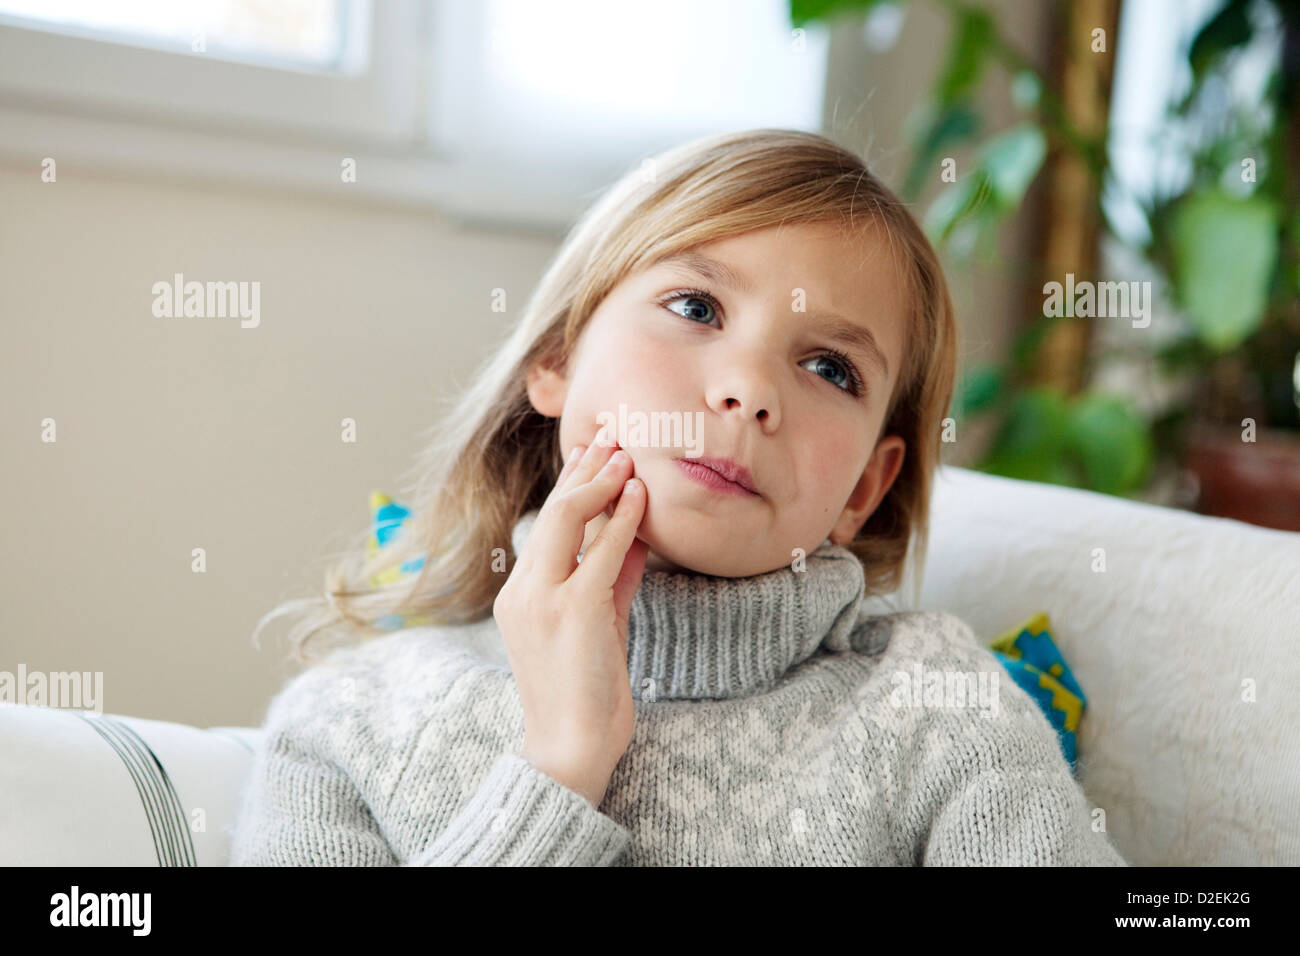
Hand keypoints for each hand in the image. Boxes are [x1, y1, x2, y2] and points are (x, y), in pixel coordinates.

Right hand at [493, 439, 647, 806]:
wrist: (571, 748)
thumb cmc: (586, 693)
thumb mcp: (601, 623)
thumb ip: (613, 578)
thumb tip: (635, 535)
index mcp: (520, 595)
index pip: (548, 525)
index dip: (574, 484)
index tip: (596, 453)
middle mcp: (523, 591)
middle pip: (553, 511)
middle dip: (586, 469)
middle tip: (613, 436)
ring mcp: (544, 599)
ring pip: (569, 518)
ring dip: (602, 481)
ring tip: (628, 454)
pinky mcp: (573, 611)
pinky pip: (602, 551)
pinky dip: (623, 518)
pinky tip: (640, 495)